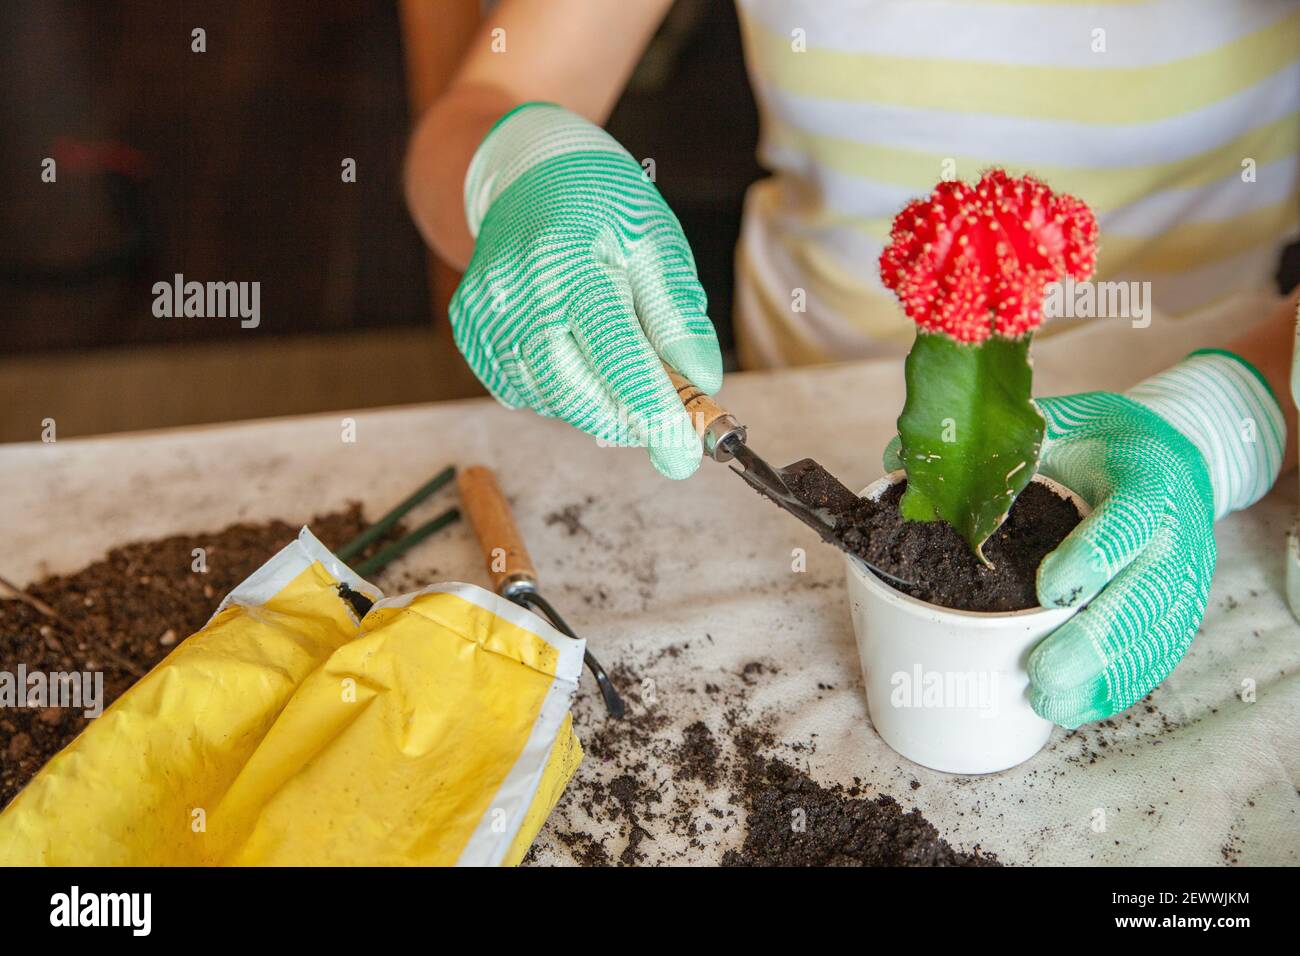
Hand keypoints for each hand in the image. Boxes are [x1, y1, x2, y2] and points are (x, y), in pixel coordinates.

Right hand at [451, 103, 721, 478]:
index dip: (653, 415)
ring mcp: (484, 317)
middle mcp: (516, 295)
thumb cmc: (600, 202)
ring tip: (623, 361)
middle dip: (629, 418)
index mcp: (570, 265)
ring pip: (552, 400)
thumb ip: (676, 316)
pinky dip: (563, 389)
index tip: (682, 456)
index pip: (616, 359)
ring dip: (598, 403)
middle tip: (669, 417)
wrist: (523, 170)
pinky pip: (524, 390)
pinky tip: (577, 350)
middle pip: (577, 394)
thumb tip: (699, 382)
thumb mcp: (656, 243)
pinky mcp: (470, 333)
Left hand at [1030, 351, 1283, 725]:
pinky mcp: (1180, 610)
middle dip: (1095, 639)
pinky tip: (1073, 707)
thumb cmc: (1103, 442)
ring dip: (1103, 677)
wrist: (1177, 456)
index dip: (1094, 555)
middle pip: (1147, 593)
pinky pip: (1156, 656)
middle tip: (1043, 671)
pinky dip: (1117, 687)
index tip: (1048, 589)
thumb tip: (896, 462)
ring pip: (1154, 636)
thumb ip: (993, 446)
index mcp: (1146, 478)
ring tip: (1048, 700)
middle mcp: (1174, 533)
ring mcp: (1183, 577)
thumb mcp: (1058, 422)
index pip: (1130, 518)